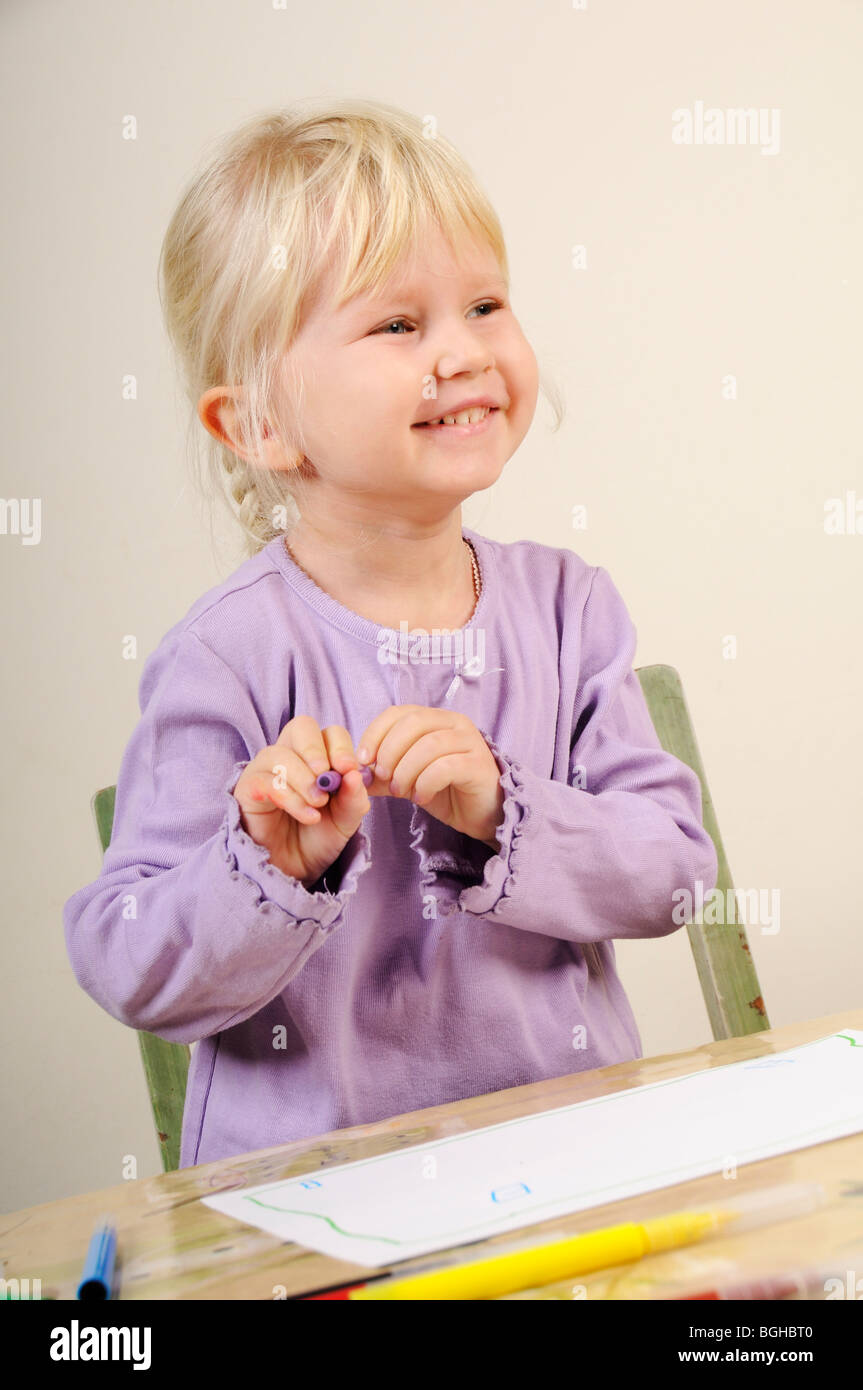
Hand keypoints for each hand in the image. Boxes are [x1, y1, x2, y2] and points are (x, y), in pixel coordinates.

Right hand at [232, 717, 371, 887]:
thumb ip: (353, 798)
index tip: (347, 769)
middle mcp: (289, 755)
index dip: (340, 746)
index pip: (329, 732)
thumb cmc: (317, 838)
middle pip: (301, 726)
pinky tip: (308, 817)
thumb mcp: (345, 820)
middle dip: (316, 749)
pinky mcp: (248, 789)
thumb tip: (355, 774)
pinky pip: (266, 781)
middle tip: (326, 777)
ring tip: (318, 806)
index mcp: (317, 757)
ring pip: (280, 753)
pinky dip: (291, 798)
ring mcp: (265, 770)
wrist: (293, 871)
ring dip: (304, 780)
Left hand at [357, 705, 503, 849]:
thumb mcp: (407, 779)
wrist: (481, 814)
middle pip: (413, 723)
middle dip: (390, 750)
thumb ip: (381, 774)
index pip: (398, 712)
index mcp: (435, 718)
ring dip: (406, 770)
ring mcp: (470, 742)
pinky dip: (425, 782)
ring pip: (429, 745)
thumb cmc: (445, 791)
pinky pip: (445, 767)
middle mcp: (455, 722)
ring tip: (400, 791)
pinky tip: (421, 796)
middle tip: (381, 776)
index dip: (376, 733)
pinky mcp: (478, 765)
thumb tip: (352, 773)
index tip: (363, 759)